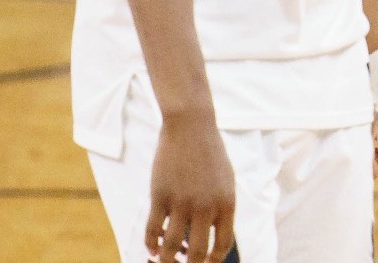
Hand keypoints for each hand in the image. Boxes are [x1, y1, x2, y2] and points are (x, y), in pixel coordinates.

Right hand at [145, 112, 235, 262]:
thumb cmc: (210, 154)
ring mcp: (181, 202)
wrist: (191, 127)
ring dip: (166, 261)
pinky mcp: (160, 196)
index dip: (213, 260)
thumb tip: (210, 236)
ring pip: (170, 246)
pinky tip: (150, 249)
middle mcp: (206, 207)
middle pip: (197, 252)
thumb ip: (221, 208)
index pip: (222, 244)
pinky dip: (150, 244)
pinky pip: (153, 230)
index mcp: (226, 203)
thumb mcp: (226, 181)